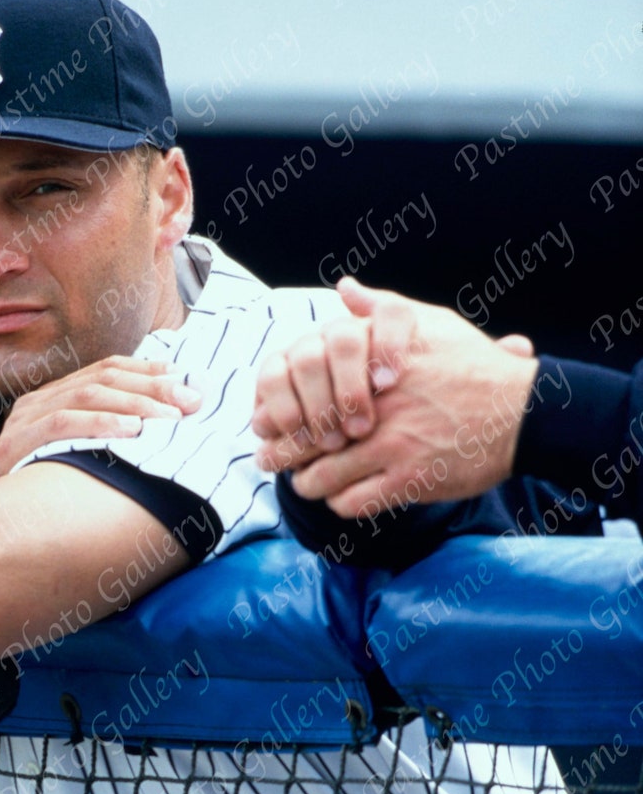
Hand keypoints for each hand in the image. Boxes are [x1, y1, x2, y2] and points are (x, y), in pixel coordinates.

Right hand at [0, 355, 198, 477]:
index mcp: (55, 397)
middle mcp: (37, 402)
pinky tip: (132, 431)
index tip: (188, 381)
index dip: (149, 371)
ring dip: (135, 405)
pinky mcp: (16, 445)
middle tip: (191, 404)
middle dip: (153, 388)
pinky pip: (62, 424)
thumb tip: (171, 421)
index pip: (107, 369)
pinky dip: (101, 424)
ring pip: (87, 396)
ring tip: (170, 421)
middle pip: (103, 379)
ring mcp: (24, 421)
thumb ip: (115, 435)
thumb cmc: (46, 496)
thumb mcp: (83, 459)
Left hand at [254, 277, 536, 517]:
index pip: (303, 390)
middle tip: (271, 457)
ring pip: (320, 478)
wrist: (523, 413)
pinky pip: (351, 503)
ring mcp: (392, 445)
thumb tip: (344, 290)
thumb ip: (380, 310)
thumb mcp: (428, 324)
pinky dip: (340, 503)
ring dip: (308, 483)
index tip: (273, 419)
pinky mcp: (408, 481)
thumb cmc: (474, 367)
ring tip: (307, 481)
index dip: (281, 409)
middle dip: (281, 453)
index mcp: (372, 366)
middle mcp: (377, 406)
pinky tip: (343, 495)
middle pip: (302, 438)